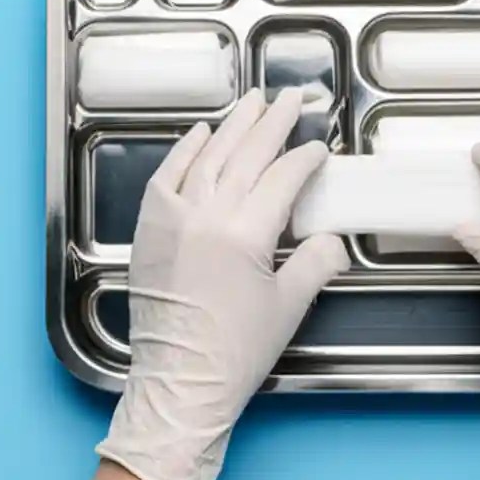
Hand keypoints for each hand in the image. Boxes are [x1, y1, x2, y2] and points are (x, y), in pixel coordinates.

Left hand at [95, 87, 349, 479]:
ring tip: (251, 102)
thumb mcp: (290, 306)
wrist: (180, 383)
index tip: (320, 147)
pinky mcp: (149, 231)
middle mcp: (206, 216)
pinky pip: (165, 178)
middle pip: (244, 156)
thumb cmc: (237, 351)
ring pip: (206, 158)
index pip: (281, 178)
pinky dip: (183, 152)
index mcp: (245, 234)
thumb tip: (330, 238)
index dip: (304, 158)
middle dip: (271, 123)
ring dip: (231, 127)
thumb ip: (316, 262)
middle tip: (288, 97)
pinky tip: (200, 134)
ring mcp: (172, 220)